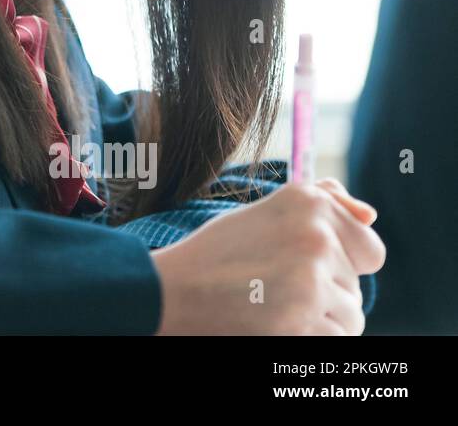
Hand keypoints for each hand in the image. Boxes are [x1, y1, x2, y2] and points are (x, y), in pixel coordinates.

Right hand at [150, 179, 385, 334]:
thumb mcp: (263, 214)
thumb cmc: (216, 254)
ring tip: (274, 307)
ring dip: (319, 321)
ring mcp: (310, 279)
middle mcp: (315, 235)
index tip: (301, 264)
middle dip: (324, 295)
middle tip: (273, 286)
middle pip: (355, 288)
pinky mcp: (303, 319)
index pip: (371, 250)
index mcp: (307, 201)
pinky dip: (310, 339)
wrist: (171, 290)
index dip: (342, 264)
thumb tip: (370, 215)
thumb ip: (320, 204)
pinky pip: (336, 341)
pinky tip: (275, 325)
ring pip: (352, 318)